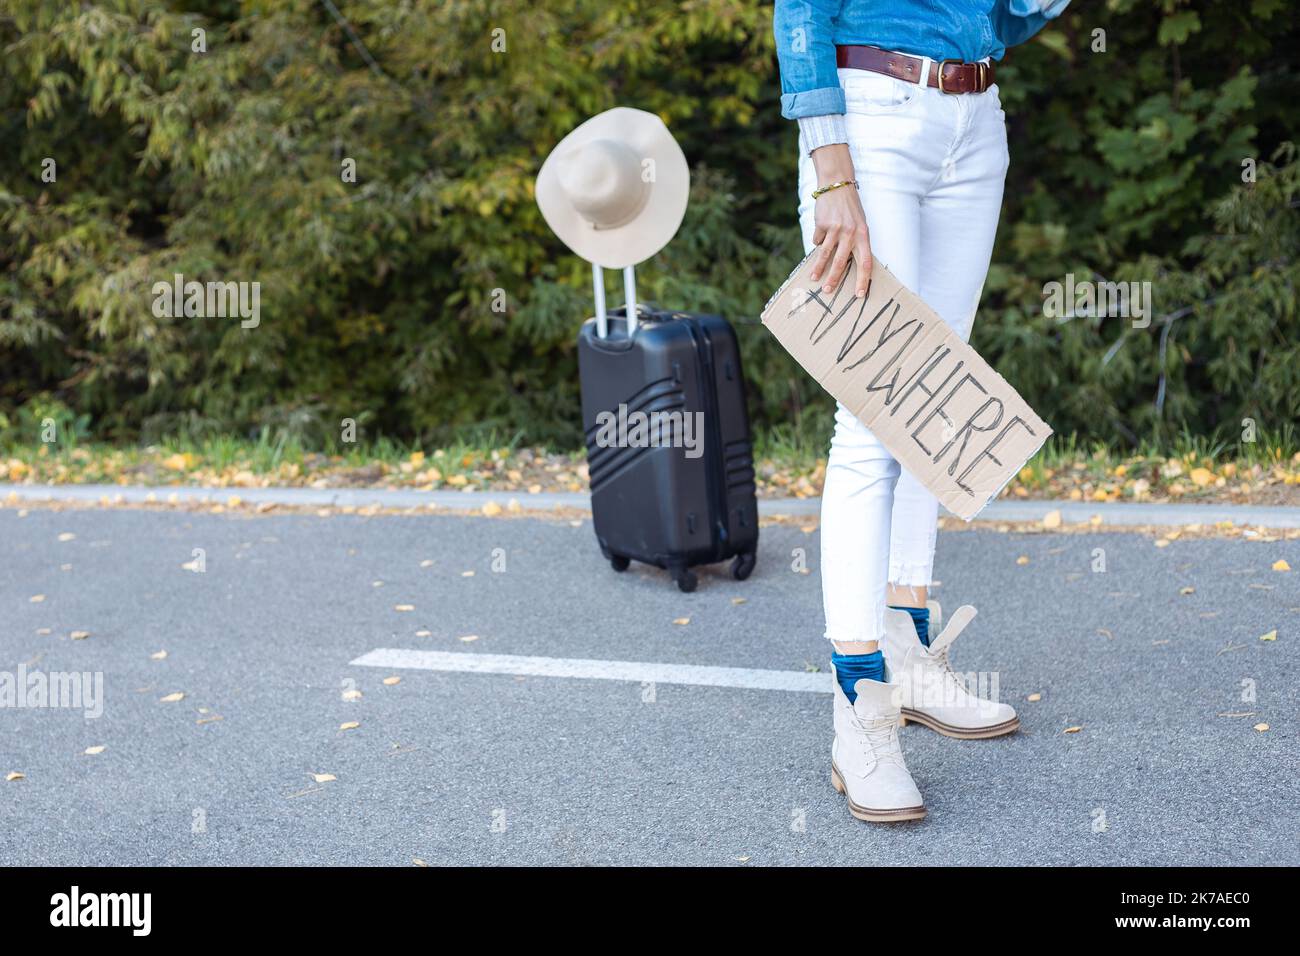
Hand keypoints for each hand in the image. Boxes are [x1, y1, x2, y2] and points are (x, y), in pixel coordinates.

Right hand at [808, 143, 871, 297]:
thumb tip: (846, 265)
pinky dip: (818, 240)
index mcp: (863, 235)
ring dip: (818, 268)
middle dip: (834, 279)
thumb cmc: (850, 209)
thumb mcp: (859, 225)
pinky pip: (818, 240)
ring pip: (825, 254)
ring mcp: (835, 229)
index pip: (865, 262)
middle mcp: (850, 233)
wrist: (837, 185)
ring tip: (813, 278)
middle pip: (841, 262)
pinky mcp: (822, 224)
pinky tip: (820, 234)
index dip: (862, 280)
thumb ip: (855, 243)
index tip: (859, 294)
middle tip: (828, 291)